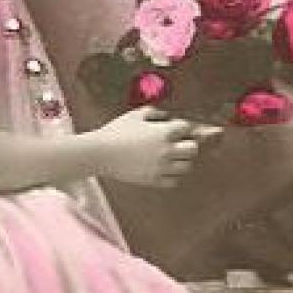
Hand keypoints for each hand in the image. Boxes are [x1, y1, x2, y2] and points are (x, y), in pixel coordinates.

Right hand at [96, 107, 222, 188]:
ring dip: (180, 161)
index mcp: (164, 132)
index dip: (181, 127)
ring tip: (169, 157)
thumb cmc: (116, 131)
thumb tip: (167, 116)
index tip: (175, 129)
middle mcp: (166, 150)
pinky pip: (174, 181)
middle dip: (187, 144)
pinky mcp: (153, 180)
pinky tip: (162, 169)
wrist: (99, 153)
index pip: (187, 128)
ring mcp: (161, 167)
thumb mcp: (135, 115)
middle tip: (177, 144)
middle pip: (193, 149)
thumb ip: (154, 112)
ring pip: (186, 166)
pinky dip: (171, 175)